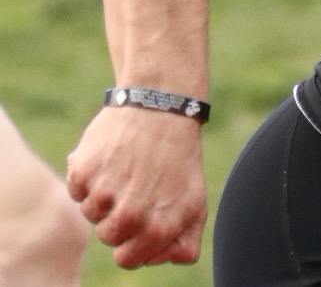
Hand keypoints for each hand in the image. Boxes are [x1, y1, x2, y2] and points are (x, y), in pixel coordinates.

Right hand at [67, 106, 206, 267]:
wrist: (162, 107)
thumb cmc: (180, 159)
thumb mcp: (196, 201)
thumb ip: (185, 242)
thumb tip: (162, 260)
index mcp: (158, 227)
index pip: (127, 260)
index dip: (133, 242)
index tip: (142, 220)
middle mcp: (130, 214)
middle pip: (107, 237)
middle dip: (119, 218)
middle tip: (138, 187)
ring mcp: (104, 192)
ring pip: (90, 214)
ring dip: (104, 196)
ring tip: (128, 169)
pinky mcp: (83, 172)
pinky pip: (76, 191)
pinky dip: (89, 178)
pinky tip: (111, 159)